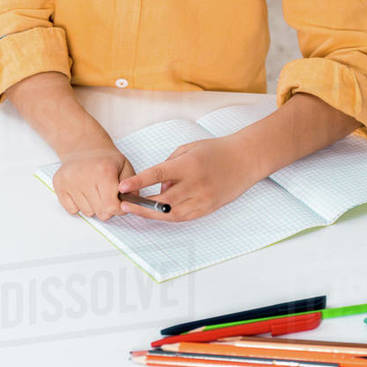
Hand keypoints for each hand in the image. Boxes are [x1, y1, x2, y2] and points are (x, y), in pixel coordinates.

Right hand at [52, 147, 135, 221]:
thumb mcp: (126, 167)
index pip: (111, 207)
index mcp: (104, 172)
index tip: (119, 201)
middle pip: (100, 213)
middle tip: (106, 194)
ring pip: (87, 212)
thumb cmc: (105, 159)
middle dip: (106, 208)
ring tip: (94, 190)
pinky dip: (79, 205)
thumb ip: (133, 188)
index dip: (118, 208)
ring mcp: (70, 181)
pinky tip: (83, 191)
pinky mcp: (59, 184)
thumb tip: (131, 205)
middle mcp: (85, 176)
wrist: (84, 146)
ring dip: (93, 206)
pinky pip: (72, 210)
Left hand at [116, 135, 257, 221]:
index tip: (122, 188)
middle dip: (140, 204)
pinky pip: (184, 217)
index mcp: (189, 165)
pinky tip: (157, 213)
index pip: (157, 174)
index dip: (138, 182)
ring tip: (136, 210)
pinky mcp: (208, 209)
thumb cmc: (215, 150)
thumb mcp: (188, 149)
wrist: (244, 160)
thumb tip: (158, 186)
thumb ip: (169, 166)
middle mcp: (195, 184)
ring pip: (171, 214)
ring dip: (151, 213)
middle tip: (123, 204)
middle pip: (162, 200)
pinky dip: (168, 217)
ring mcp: (202, 199)